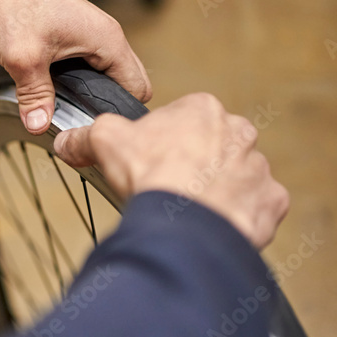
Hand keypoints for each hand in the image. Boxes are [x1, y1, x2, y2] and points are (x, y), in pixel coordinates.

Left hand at [0, 0, 150, 133]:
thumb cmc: (11, 7)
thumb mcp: (23, 60)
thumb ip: (36, 97)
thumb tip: (40, 125)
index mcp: (106, 38)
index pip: (137, 87)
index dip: (120, 112)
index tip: (98, 129)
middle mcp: (106, 34)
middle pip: (129, 82)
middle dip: (111, 105)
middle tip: (85, 125)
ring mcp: (93, 34)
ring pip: (110, 75)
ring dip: (95, 93)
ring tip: (73, 112)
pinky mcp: (78, 36)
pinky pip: (93, 66)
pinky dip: (83, 81)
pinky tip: (63, 92)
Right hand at [53, 93, 289, 247]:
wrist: (184, 227)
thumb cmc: (151, 176)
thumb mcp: (104, 142)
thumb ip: (85, 135)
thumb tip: (66, 141)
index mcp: (203, 110)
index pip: (183, 121)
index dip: (164, 143)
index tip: (152, 162)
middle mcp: (239, 132)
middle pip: (214, 148)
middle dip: (196, 166)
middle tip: (171, 189)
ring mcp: (259, 168)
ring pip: (237, 178)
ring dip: (219, 192)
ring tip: (191, 213)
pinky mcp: (270, 202)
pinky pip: (257, 207)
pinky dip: (241, 217)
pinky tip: (215, 226)